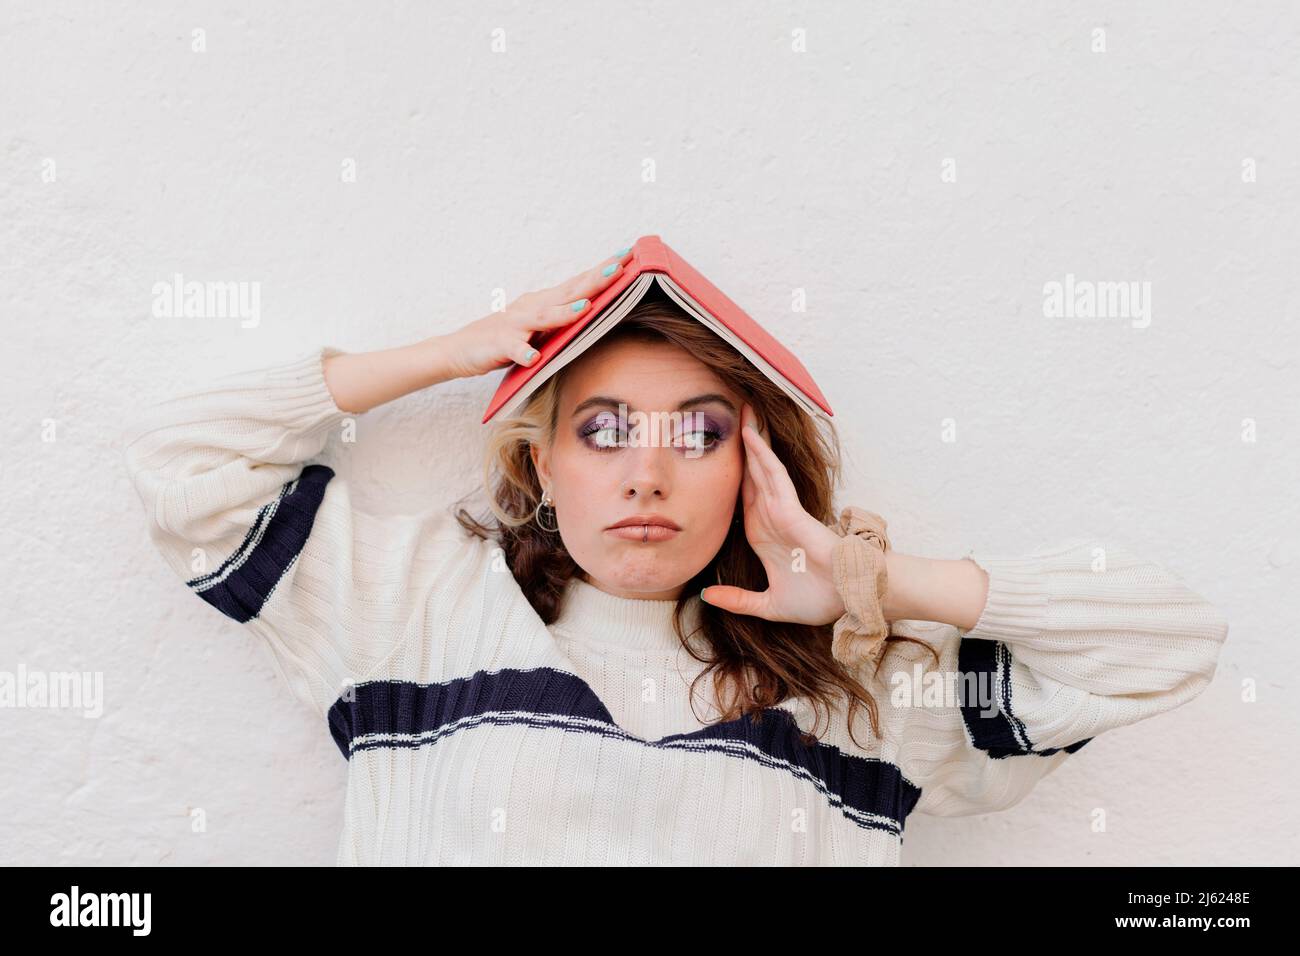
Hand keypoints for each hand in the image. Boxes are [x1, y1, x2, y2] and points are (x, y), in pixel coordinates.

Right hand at [439, 247, 633, 379]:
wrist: (460, 349)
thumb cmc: (505, 338)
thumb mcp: (540, 327)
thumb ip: (564, 319)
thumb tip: (599, 311)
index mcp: (544, 303)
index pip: (578, 283)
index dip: (602, 270)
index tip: (630, 256)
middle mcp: (532, 308)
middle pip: (567, 292)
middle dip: (594, 280)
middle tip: (620, 266)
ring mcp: (515, 325)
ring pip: (543, 317)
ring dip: (565, 312)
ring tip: (587, 306)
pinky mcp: (499, 345)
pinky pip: (513, 350)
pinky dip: (524, 353)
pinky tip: (534, 358)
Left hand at [700, 404, 847, 625]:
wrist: (849, 600)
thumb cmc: (819, 600)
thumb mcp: (769, 605)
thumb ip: (739, 600)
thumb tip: (707, 595)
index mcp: (763, 536)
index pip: (741, 498)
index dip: (729, 477)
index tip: (712, 457)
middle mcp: (771, 518)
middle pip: (750, 476)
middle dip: (739, 449)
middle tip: (726, 417)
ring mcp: (782, 512)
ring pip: (761, 469)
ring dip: (750, 441)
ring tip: (739, 411)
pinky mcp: (793, 510)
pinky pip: (774, 477)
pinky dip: (762, 456)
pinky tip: (751, 435)